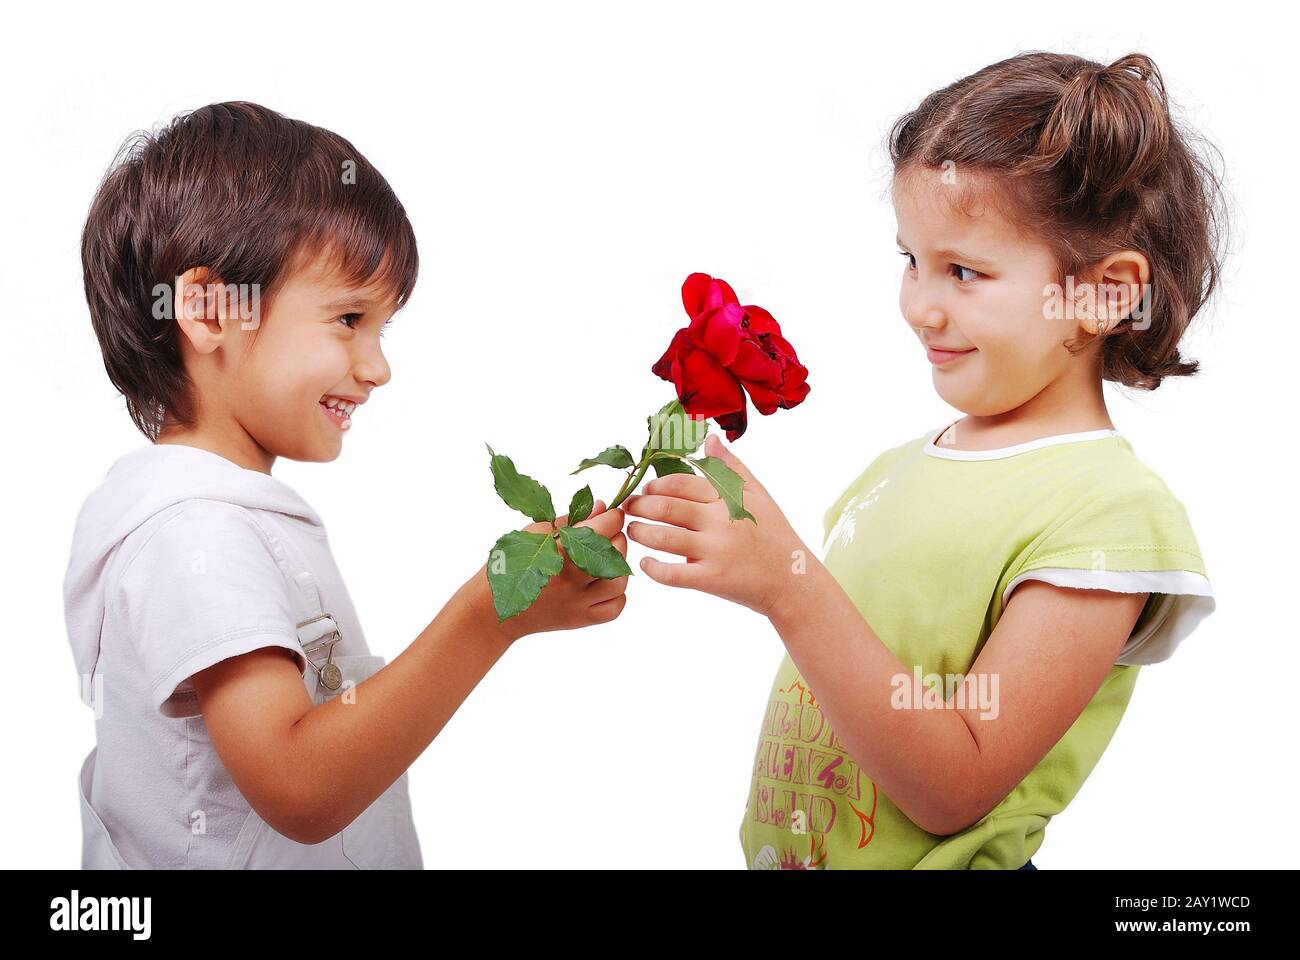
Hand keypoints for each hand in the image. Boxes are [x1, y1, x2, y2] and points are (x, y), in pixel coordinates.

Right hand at [475, 500, 629, 641]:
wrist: (490, 608)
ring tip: (605, 559)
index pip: (605, 527)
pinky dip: (617, 595)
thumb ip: (571, 519)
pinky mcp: (579, 619)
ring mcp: (577, 602)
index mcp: (559, 551)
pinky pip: (614, 608)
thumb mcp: (535, 532)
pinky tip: (604, 583)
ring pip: (619, 583)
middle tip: (607, 534)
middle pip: (616, 554)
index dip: (613, 515)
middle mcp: (571, 578)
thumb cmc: (510, 563)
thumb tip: (601, 506)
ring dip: (619, 566)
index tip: (611, 514)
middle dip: (617, 538)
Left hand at [623, 434, 808, 618]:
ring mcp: (715, 551)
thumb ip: (731, 467)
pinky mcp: (712, 580)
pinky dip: (653, 568)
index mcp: (728, 498)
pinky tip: (645, 564)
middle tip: (629, 508)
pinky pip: (672, 574)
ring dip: (639, 532)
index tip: (646, 489)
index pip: (681, 482)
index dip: (656, 483)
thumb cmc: (774, 534)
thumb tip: (710, 438)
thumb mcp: (759, 494)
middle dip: (639, 505)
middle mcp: (720, 522)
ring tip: (631, 531)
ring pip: (663, 538)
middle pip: (666, 506)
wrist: (792, 579)